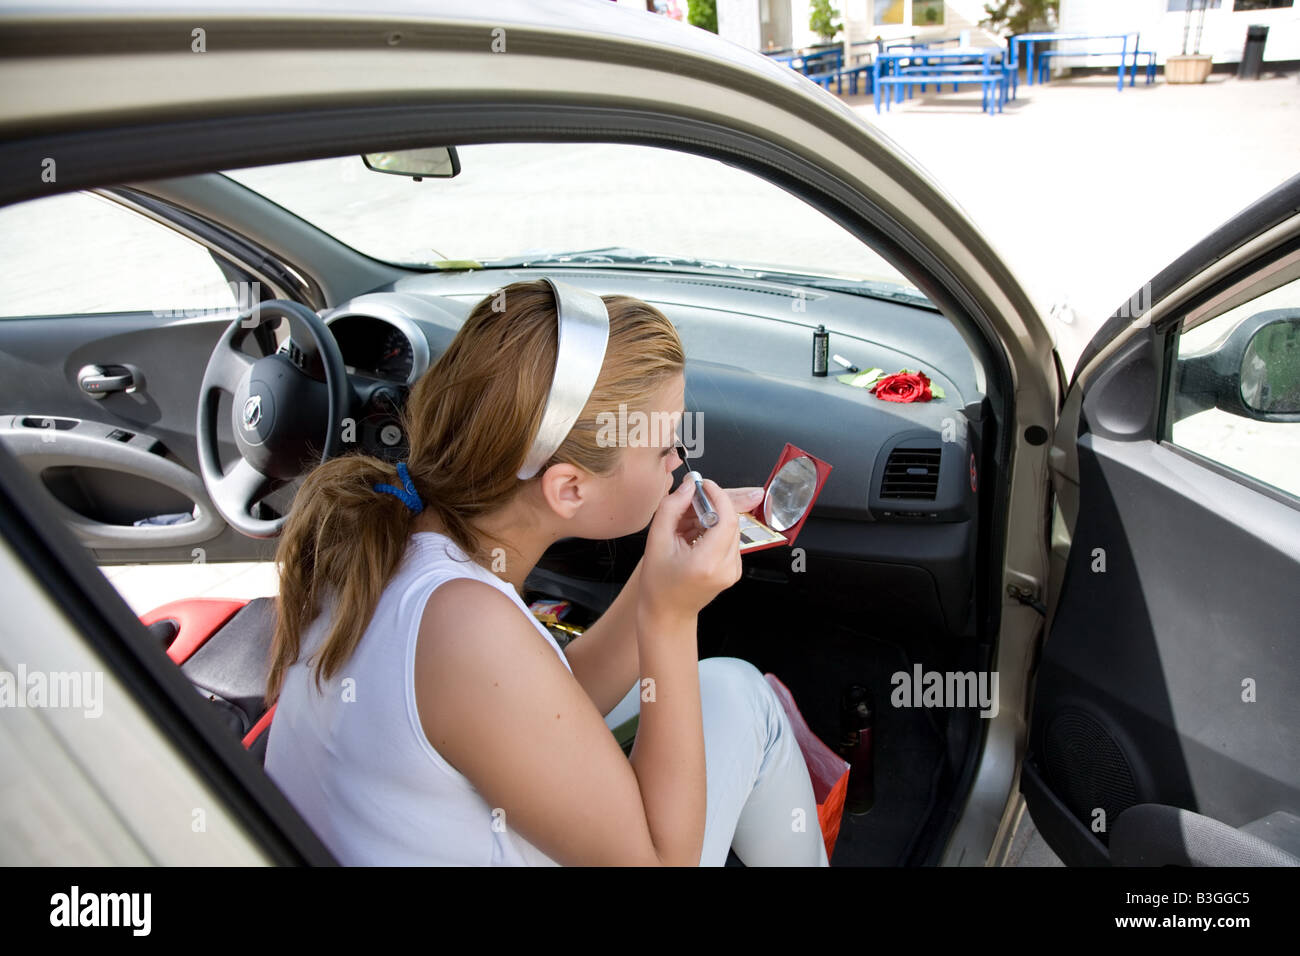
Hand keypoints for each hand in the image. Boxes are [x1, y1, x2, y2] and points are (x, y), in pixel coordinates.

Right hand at [640, 476, 747, 622]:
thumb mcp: (656, 542)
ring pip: (730, 528)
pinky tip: (693, 537)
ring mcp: (733, 571)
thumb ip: (671, 509)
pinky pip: (729, 540)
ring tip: (685, 524)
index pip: (727, 518)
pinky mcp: (733, 570)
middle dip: (711, 505)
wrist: (667, 614)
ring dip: (711, 518)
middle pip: (730, 521)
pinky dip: (713, 531)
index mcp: (707, 562)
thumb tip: (688, 486)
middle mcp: (726, 568)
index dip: (717, 495)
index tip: (703, 485)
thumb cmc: (658, 585)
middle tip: (687, 503)